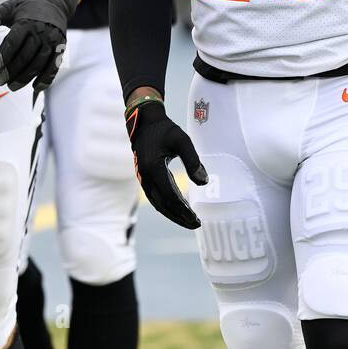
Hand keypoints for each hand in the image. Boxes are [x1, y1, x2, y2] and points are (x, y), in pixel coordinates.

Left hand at [0, 0, 77, 92]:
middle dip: (10, 71)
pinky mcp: (60, 48)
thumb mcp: (8, 7)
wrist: (54, 2)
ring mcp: (52, 42)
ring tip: (11, 87)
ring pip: (38, 64)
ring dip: (24, 78)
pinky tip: (35, 88)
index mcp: (26, 22)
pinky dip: (46, 79)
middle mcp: (41, 32)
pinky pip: (54, 66)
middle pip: (24, 56)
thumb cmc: (25, 7)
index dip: (2, 55)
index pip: (13, 42)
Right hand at [127, 99, 206, 229]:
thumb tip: (204, 182)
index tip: (197, 218)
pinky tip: (177, 210)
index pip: (170, 196)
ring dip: (172, 215)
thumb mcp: (182, 141)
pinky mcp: (144, 179)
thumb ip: (193, 161)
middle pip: (163, 205)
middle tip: (196, 224)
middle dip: (179, 217)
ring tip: (188, 221)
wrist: (144, 124)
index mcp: (153, 168)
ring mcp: (143, 179)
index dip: (184, 210)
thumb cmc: (165, 130)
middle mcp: (146, 177)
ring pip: (158, 204)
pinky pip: (155, 198)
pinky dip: (166, 207)